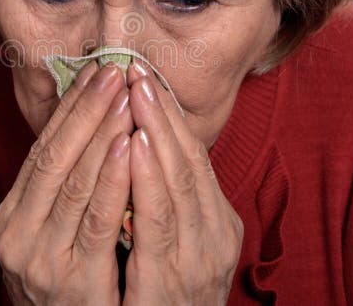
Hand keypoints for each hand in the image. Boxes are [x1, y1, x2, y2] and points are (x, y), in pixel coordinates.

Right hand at [0, 61, 134, 304]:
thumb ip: (64, 191)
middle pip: (55, 158)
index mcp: (11, 218)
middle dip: (86, 110)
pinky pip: (96, 222)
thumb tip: (89, 127)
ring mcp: (41, 261)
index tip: (93, 73)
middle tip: (113, 71)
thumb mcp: (51, 234)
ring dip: (101, 134)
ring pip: (74, 184)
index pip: (41, 150)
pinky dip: (112, 180)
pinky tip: (127, 146)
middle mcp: (16, 236)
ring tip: (123, 96)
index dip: (68, 110)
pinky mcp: (73, 283)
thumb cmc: (66, 282)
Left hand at [123, 59, 243, 304]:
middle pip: (189, 162)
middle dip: (161, 113)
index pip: (195, 158)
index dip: (169, 116)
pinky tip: (133, 145)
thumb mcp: (178, 244)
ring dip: (156, 133)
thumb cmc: (166, 297)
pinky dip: (147, 180)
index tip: (146, 77)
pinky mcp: (168, 286)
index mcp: (219, 224)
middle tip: (137, 69)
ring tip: (136, 93)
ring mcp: (197, 262)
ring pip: (178, 184)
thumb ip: (168, 203)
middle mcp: (216, 239)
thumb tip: (145, 148)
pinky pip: (157, 224)